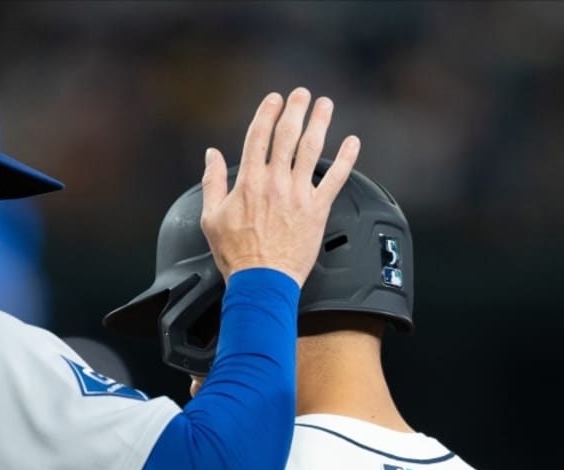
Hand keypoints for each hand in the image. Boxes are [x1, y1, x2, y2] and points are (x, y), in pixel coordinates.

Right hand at [200, 87, 360, 285]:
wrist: (262, 281)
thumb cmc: (236, 255)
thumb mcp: (210, 218)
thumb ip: (212, 183)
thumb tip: (211, 156)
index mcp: (249, 181)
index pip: (259, 137)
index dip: (267, 113)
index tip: (274, 100)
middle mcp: (276, 182)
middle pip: (288, 135)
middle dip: (295, 109)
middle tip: (302, 94)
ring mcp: (299, 194)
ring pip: (312, 149)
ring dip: (320, 123)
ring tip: (325, 105)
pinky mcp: (318, 210)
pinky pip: (336, 179)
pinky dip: (346, 159)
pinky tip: (352, 143)